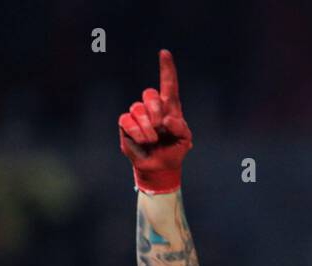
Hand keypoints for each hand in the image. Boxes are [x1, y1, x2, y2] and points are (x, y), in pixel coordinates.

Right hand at [118, 50, 192, 193]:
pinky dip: (138, 132)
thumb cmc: (174, 150)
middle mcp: (152, 107)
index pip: (168, 84)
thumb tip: (167, 119)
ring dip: (148, 126)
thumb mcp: (185, 140)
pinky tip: (144, 140)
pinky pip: (128, 120)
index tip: (164, 53)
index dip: (166, 69)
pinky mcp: (126, 124)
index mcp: (170, 107)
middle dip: (155, 109)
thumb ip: (181, 127)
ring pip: (138, 108)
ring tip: (153, 139)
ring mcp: (138, 114)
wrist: (160, 166)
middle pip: (149, 94)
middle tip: (161, 126)